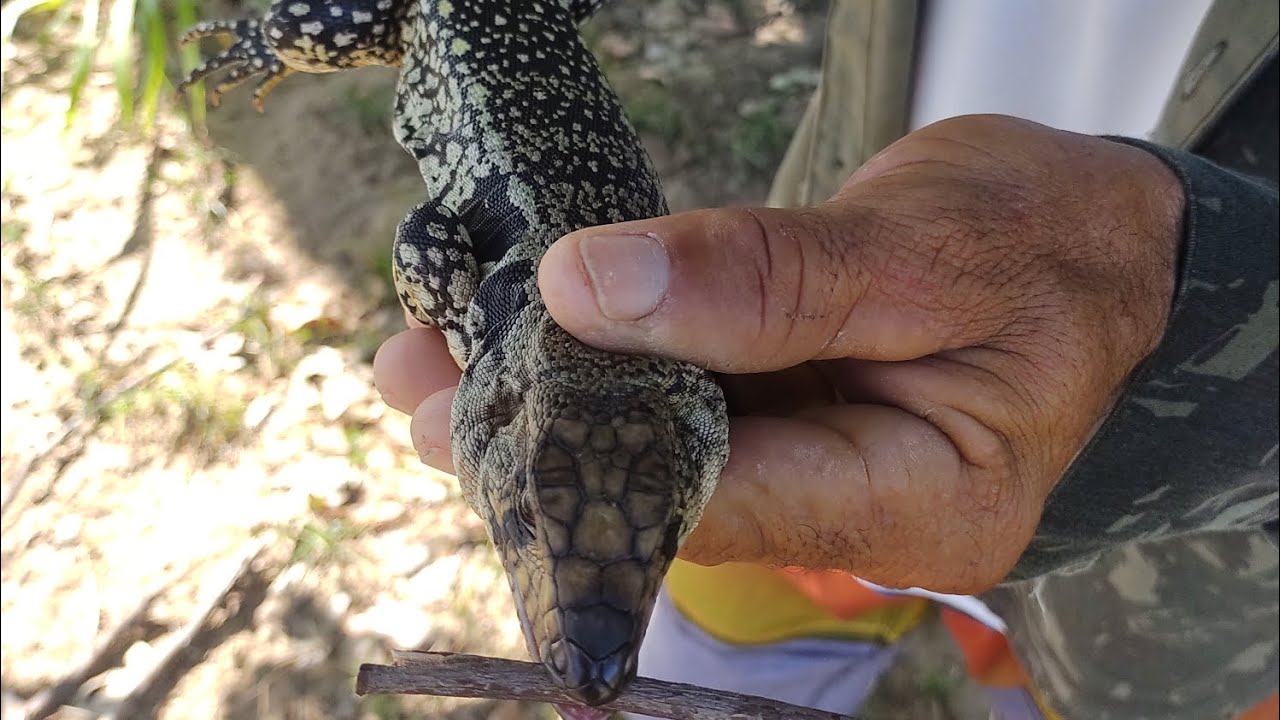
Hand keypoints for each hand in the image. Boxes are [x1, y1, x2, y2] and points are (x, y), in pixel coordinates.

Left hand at [374, 114, 1183, 592]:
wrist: (1103, 235)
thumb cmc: (1052, 241)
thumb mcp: (923, 248)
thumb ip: (768, 280)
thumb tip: (593, 290)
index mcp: (923, 502)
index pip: (727, 502)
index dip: (588, 463)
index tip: (463, 414)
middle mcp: (858, 510)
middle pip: (677, 491)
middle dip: (540, 439)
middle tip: (411, 384)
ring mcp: (824, 466)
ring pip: (666, 448)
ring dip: (555, 396)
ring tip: (430, 358)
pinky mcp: (795, 415)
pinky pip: (687, 400)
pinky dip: (609, 362)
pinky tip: (527, 330)